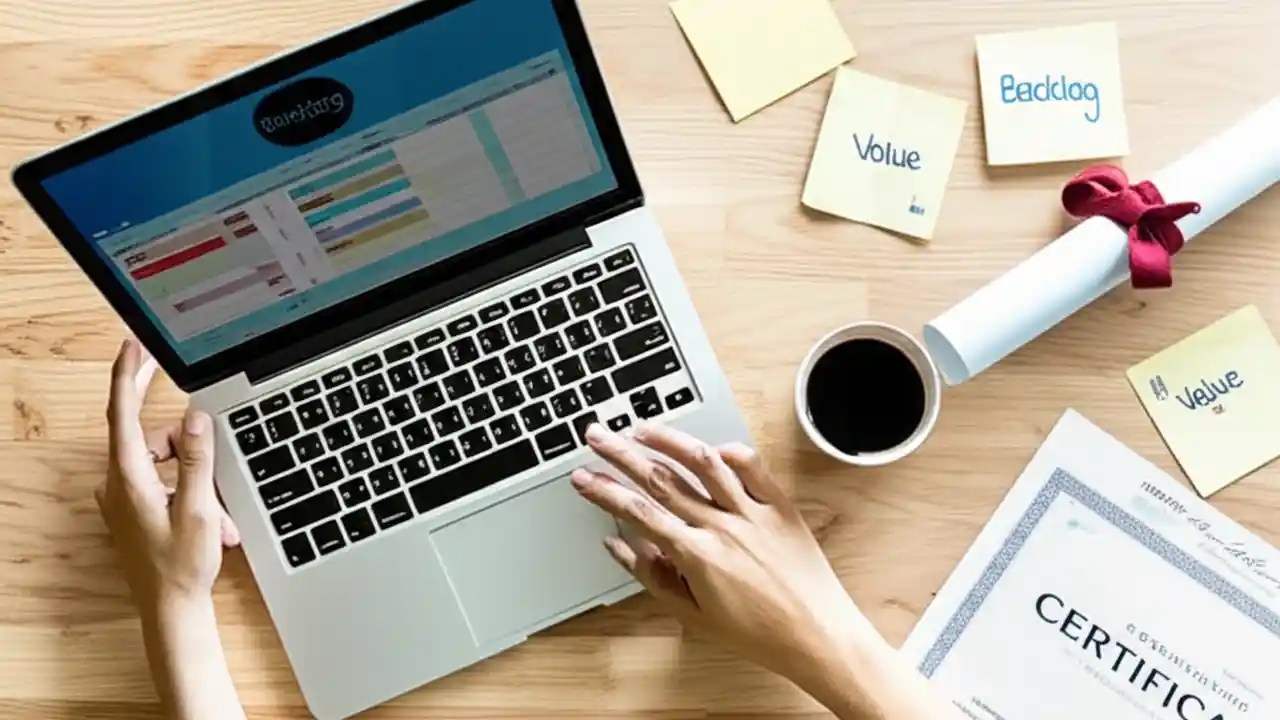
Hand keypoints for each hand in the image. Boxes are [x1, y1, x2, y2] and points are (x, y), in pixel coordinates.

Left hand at [97, 339, 246, 719]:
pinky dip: (188, 492)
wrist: (172, 611)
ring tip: (221, 511)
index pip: (122, 413)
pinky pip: (162, 483)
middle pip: (150, 438)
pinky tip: (212, 519)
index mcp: (129, 479)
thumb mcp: (200, 508)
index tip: (135, 347)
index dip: (128, 376)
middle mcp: (119, 485)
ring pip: (161, 463)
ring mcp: (124, 500)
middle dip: (187, 445)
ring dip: (195, 477)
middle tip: (213, 453)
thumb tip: (194, 418)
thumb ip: (197, 459)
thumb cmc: (182, 567)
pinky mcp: (135, 512)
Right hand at [572, 423, 871, 686]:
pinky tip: (710, 447)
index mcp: (697, 555)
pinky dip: (730, 451)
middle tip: (598, 435)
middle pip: (662, 478)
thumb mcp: (694, 614)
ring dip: (669, 440)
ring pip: (703, 462)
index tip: (582, 477)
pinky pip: (753, 467)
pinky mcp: (780, 506)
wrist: (818, 636)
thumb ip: (652, 576)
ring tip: (642, 428)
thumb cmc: (757, 634)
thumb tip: (618, 545)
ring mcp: (752, 512)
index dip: (604, 491)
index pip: (638, 512)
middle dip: (622, 454)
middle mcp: (722, 526)